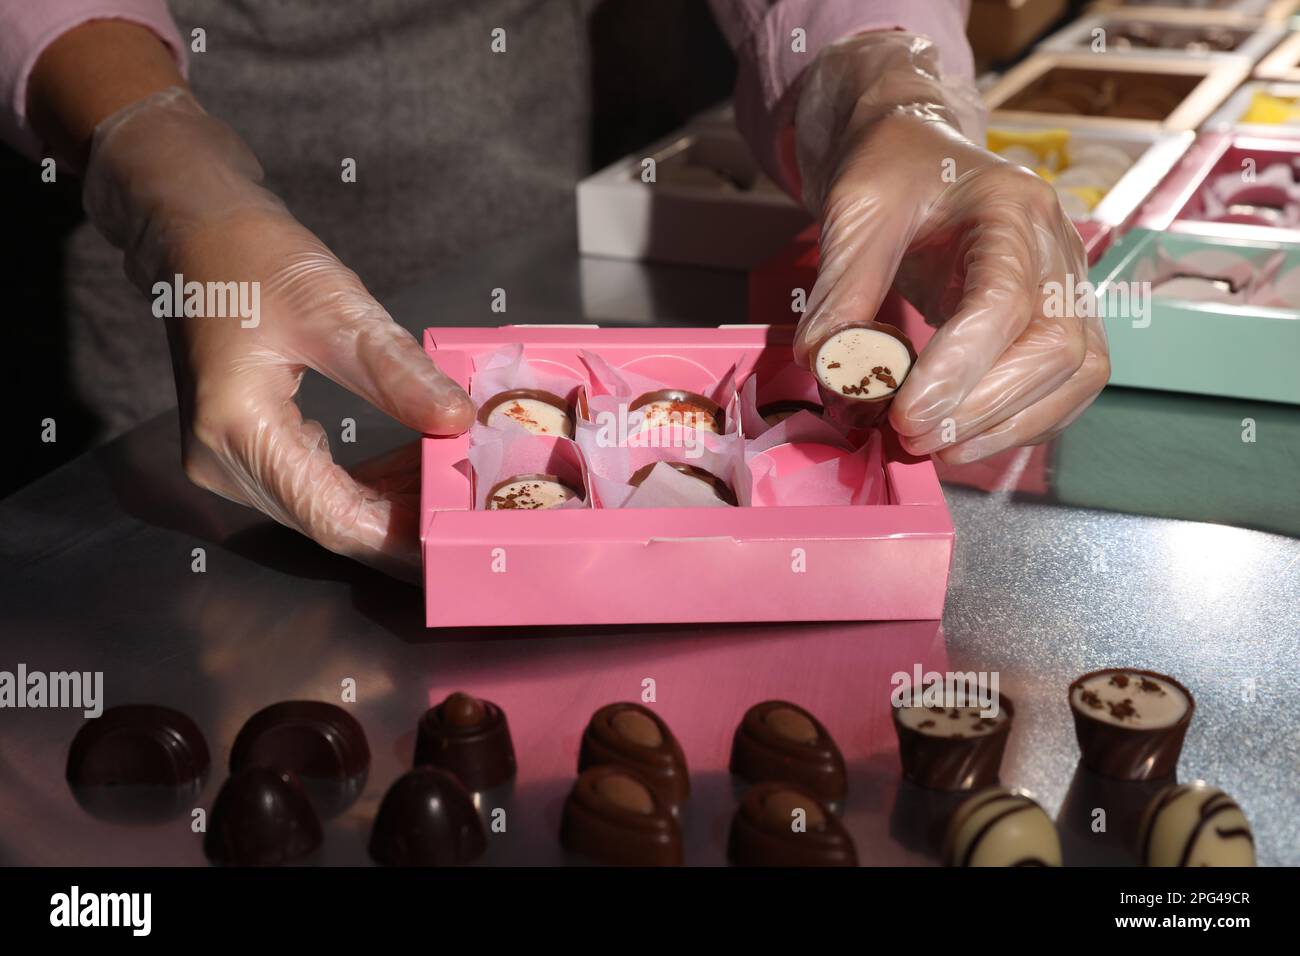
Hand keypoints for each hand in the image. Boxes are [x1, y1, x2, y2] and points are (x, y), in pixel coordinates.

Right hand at [83, 88, 472, 579]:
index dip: (401, 540)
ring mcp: (225, 460)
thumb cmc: (254, 257)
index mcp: (238, 431)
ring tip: (453, 480)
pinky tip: (412, 464)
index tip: (460, 543)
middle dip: (405, 521)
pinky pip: (312, 486)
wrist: (194, 230)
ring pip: (323, 510)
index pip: (334, 519)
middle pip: (329, 523)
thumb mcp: (337, 310)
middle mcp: (222, 462)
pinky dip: (363, 482)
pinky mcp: (240, 449)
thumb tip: (459, 423)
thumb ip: (398, 375)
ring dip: (389, 501)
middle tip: (474, 507)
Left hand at [792, 33, 1109, 463]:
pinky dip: (1021, 424)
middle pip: (1056, 346)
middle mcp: (1057, 248)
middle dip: (985, 408)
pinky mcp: (1063, 321)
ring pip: (1075, 374)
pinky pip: (1067, 387)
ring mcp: (1069, 286)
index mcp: (1011, 206)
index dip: (959, 368)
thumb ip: (843, 285)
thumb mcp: (856, 210)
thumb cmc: (893, 175)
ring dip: (1009, 427)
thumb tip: (827, 364)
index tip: (906, 414)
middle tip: (914, 438)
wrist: (921, 158)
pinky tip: (965, 438)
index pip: (1004, 299)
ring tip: (939, 449)